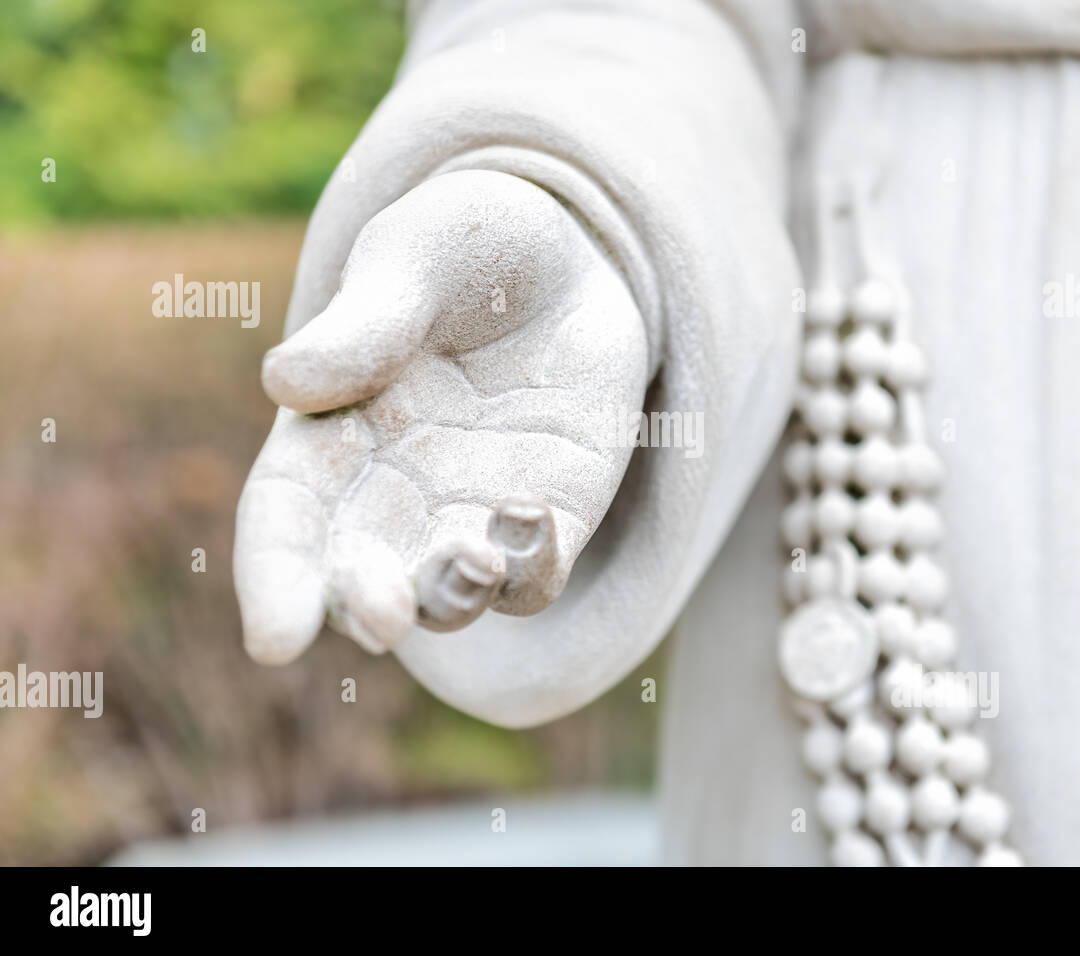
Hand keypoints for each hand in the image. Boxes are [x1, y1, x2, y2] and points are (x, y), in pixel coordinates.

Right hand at [234, 170, 647, 662]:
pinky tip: (534, 523)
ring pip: (450, 594)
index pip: (285, 519)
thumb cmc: (469, 250)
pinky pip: (536, 576)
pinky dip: (532, 572)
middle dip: (365, 606)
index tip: (274, 642)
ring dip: (451, 598)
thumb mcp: (416, 257)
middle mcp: (394, 492)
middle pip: (362, 575)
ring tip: (472, 563)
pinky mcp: (551, 516)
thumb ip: (367, 320)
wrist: (575, 257)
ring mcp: (473, 511)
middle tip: (382, 620)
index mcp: (330, 432)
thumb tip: (288, 382)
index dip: (274, 578)